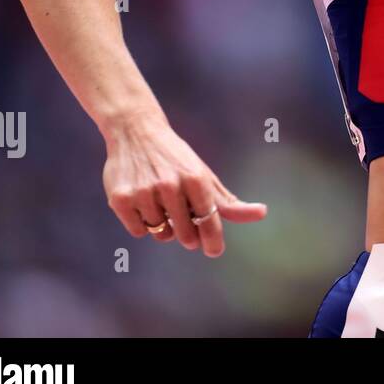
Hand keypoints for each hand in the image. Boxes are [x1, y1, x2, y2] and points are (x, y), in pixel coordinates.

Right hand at [102, 115, 267, 257]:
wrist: (136, 132)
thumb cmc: (177, 160)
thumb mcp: (204, 176)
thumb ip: (229, 202)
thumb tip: (262, 213)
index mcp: (195, 179)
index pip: (209, 221)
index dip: (213, 240)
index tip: (214, 251)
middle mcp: (170, 185)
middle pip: (185, 235)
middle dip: (188, 234)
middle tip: (183, 217)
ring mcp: (144, 193)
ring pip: (160, 234)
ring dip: (163, 226)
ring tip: (159, 200)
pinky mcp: (120, 200)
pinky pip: (139, 231)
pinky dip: (143, 224)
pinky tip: (142, 201)